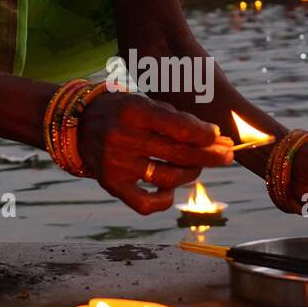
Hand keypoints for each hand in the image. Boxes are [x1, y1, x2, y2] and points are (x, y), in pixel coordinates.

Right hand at [78, 92, 233, 214]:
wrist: (79, 124)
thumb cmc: (124, 111)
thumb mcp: (145, 102)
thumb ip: (177, 119)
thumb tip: (214, 138)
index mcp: (133, 111)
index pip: (178, 127)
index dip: (204, 135)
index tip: (218, 137)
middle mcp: (122, 138)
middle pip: (178, 153)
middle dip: (209, 156)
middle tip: (228, 155)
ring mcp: (116, 164)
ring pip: (168, 178)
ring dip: (191, 174)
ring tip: (197, 167)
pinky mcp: (111, 185)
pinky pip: (145, 203)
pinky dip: (164, 199)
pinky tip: (170, 188)